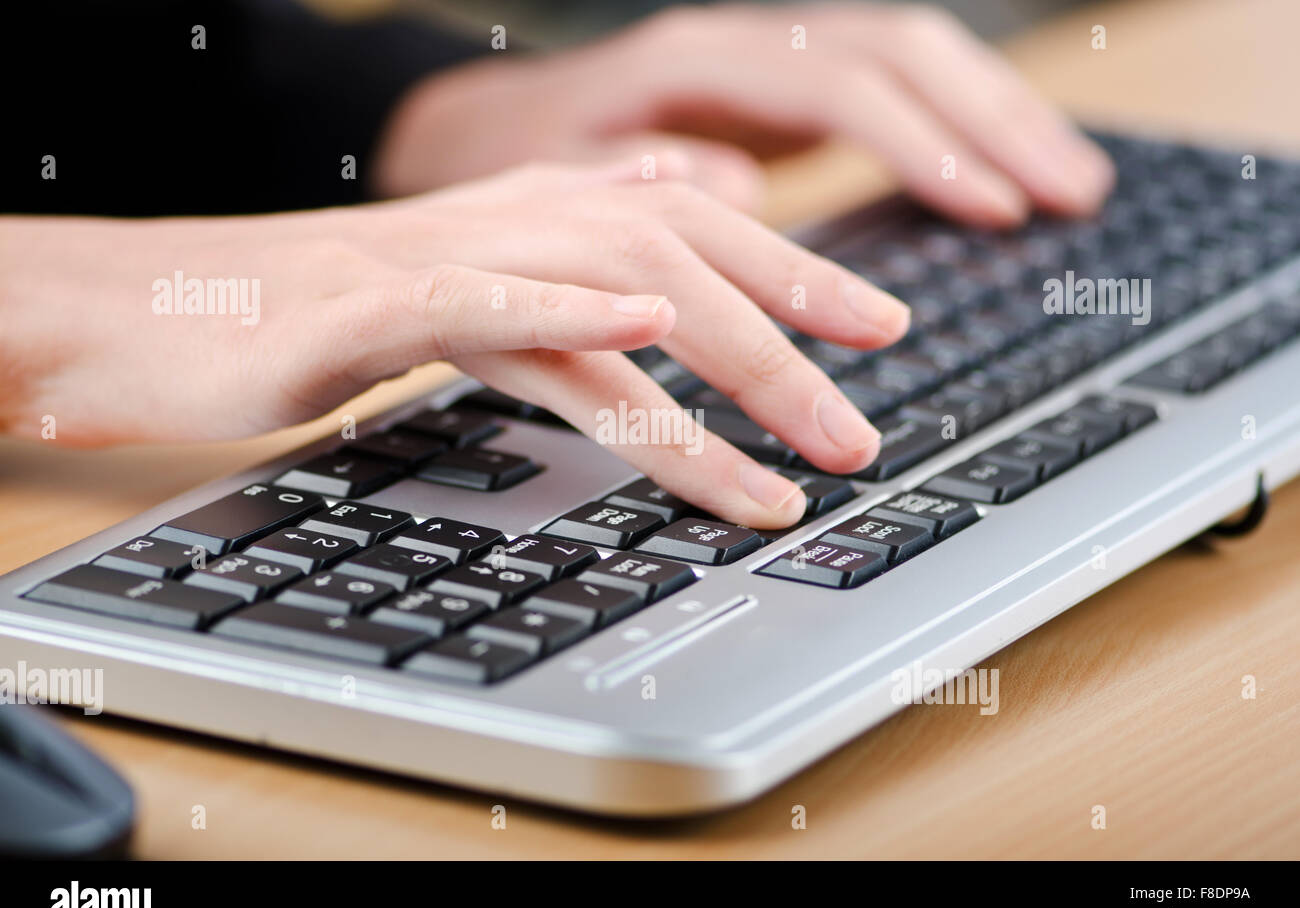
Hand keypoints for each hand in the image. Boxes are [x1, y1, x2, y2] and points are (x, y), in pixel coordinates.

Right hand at [0, 162, 907, 527]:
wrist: (168, 307)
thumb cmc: (323, 315)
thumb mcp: (472, 292)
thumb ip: (575, 282)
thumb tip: (664, 281)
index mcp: (540, 218)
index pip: (700, 229)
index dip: (797, 271)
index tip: (882, 329)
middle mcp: (513, 222)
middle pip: (685, 261)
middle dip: (790, 344)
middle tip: (863, 431)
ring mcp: (448, 256)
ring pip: (616, 289)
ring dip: (720, 372)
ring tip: (799, 462)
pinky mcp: (372, 304)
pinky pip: (486, 299)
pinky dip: (568, 306)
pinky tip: (640, 324)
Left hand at [373, 3, 1113, 223]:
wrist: (486, 130)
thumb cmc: (515, 165)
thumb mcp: (553, 182)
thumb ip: (638, 182)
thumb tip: (743, 189)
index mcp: (696, 60)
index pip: (842, 84)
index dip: (924, 142)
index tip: (992, 206)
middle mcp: (747, 44)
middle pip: (901, 54)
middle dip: (995, 121)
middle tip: (1073, 195)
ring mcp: (771, 66)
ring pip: (911, 64)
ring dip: (997, 120)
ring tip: (1072, 186)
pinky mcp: (782, 98)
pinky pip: (891, 97)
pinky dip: (952, 135)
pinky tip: (997, 179)